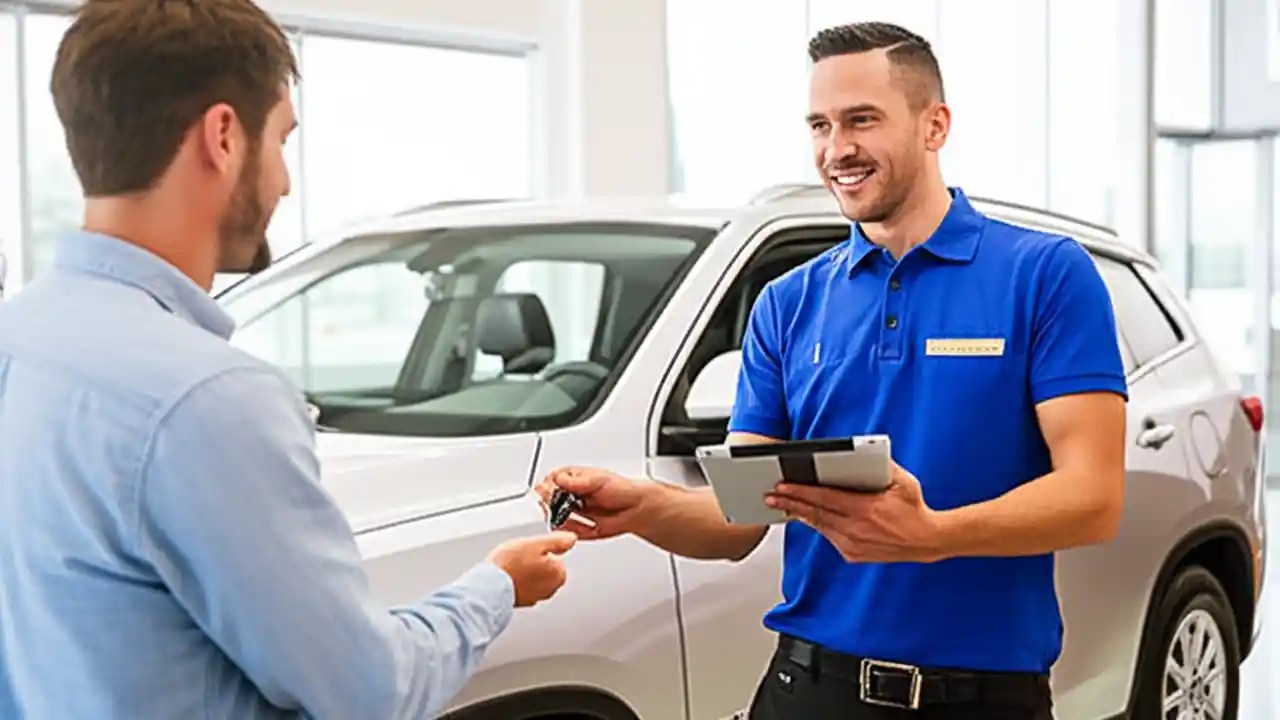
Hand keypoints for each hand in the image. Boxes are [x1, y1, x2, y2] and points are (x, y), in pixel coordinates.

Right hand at [486, 531, 576, 606]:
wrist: (489, 587)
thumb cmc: (510, 565)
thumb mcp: (536, 543)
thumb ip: (558, 541)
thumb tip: (571, 539)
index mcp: (559, 574)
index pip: (555, 556)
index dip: (541, 550)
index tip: (529, 549)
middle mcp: (551, 588)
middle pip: (546, 568)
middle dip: (534, 561)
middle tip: (519, 557)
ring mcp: (536, 597)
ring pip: (534, 578)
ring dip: (525, 572)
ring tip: (511, 566)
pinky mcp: (522, 602)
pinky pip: (523, 587)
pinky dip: (517, 582)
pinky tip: (507, 577)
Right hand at [533, 466, 651, 540]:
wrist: (637, 508)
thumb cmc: (621, 489)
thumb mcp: (598, 480)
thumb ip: (577, 481)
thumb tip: (559, 479)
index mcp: (574, 479)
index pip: (552, 480)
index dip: (548, 486)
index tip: (547, 491)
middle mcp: (572, 495)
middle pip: (550, 499)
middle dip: (549, 502)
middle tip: (552, 505)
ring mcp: (575, 512)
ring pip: (556, 515)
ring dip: (556, 516)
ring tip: (561, 515)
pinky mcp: (580, 528)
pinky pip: (568, 530)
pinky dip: (566, 530)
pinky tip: (569, 526)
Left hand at [765, 462, 944, 563]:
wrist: (926, 541)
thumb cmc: (913, 509)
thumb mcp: (902, 482)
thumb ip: (882, 466)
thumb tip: (861, 452)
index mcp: (866, 509)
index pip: (825, 499)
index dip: (800, 493)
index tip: (781, 487)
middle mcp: (857, 529)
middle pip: (815, 514)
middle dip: (790, 504)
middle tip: (770, 496)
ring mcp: (854, 544)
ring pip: (819, 526)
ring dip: (799, 514)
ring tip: (781, 504)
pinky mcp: (853, 554)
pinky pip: (829, 536)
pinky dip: (818, 525)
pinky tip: (805, 516)